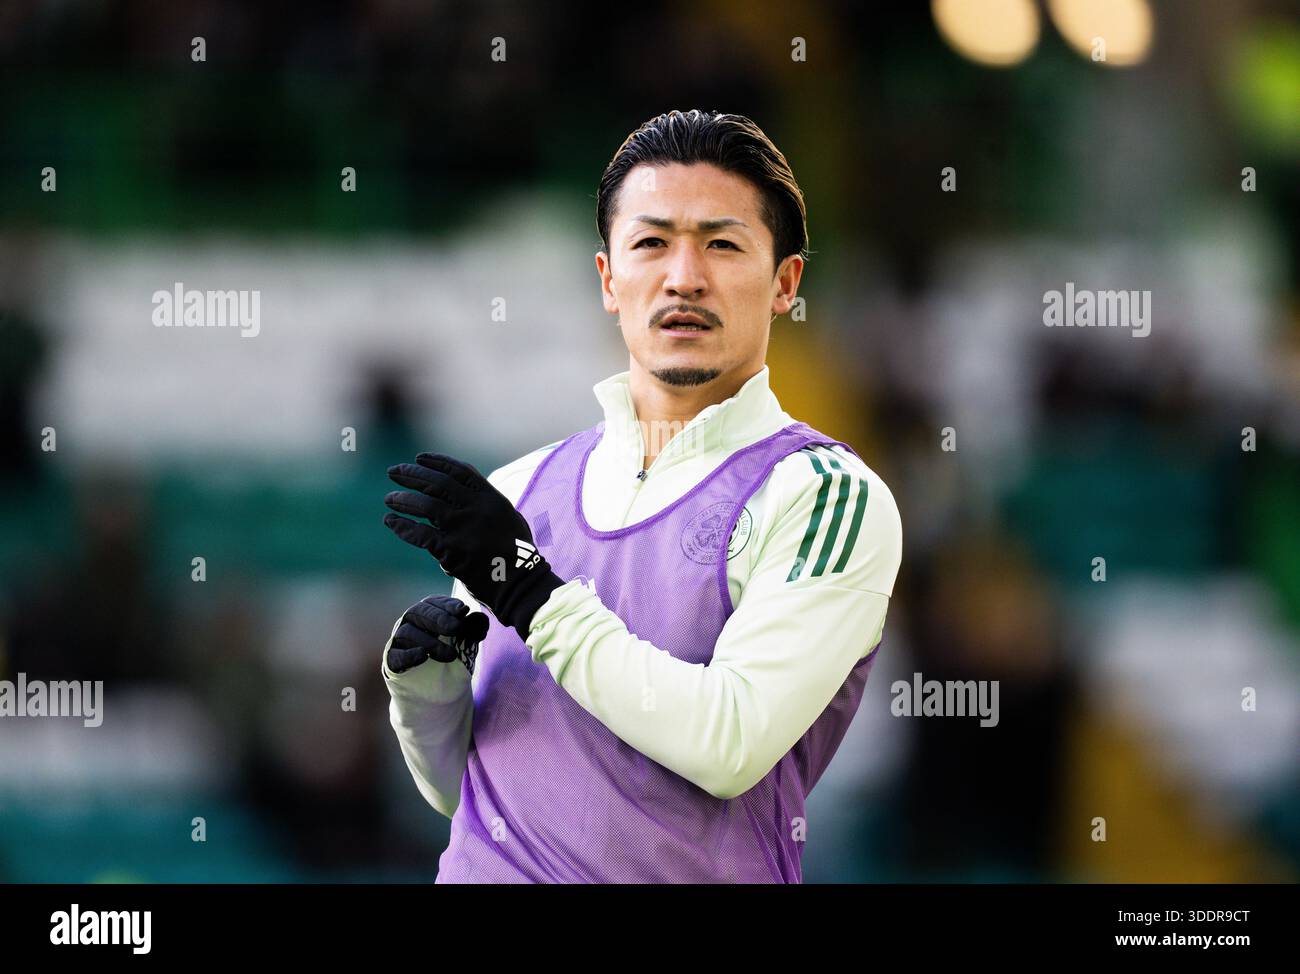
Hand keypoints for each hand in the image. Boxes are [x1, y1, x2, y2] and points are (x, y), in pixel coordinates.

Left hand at [383, 452, 565, 636]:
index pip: (459, 471)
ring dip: (403, 499)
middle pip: (437, 484)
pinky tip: (391, 521)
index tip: (418, 458)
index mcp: (491, 498)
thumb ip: (486, 502)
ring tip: (389, 498)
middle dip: (412, 475)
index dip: (436, 462)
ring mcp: (462, 528)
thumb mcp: (508, 517)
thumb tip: (462, 490)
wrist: (520, 584)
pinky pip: (419, 534)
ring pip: (425, 505)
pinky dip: (402, 526)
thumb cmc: (516, 552)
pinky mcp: (450, 550)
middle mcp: (475, 508)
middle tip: (394, 472)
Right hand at [386, 595, 488, 674]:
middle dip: (439, 619)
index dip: (447, 605)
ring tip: (451, 655)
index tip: (462, 610)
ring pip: (408, 633)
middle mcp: (411, 622)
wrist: (437, 689)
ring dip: (431, 642)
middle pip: (419, 612)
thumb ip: (474, 629)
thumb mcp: (467, 642)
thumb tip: (480, 618)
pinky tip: (423, 656)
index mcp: (428, 612)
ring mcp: (399, 640)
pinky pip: (396, 655)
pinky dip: (409, 655)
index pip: (434, 602)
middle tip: (456, 628)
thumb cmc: (451, 654)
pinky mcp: (392, 661)